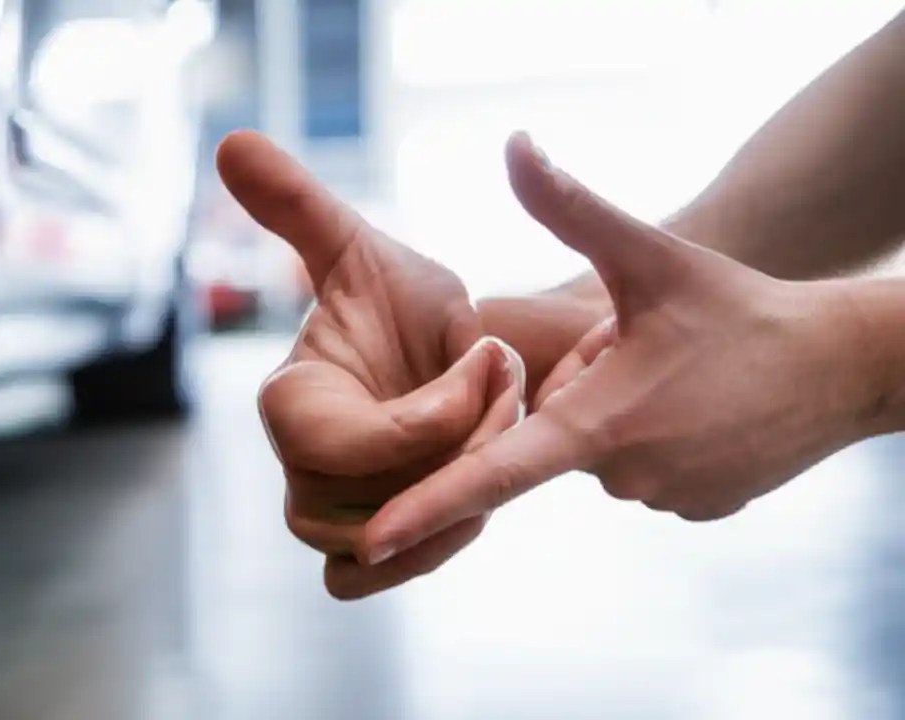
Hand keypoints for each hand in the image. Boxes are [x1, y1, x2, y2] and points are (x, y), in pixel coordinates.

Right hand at [216, 131, 525, 598]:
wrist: (442, 360)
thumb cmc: (402, 301)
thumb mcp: (364, 249)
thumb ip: (297, 205)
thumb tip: (230, 139)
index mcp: (288, 402)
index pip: (348, 446)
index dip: (433, 416)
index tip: (488, 361)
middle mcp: (294, 467)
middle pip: (375, 503)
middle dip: (458, 456)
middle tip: (508, 400)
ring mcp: (320, 516)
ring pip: (385, 545)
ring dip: (458, 502)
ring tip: (494, 438)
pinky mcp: (354, 551)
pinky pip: (375, 576)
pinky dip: (432, 546)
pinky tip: (473, 492)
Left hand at [361, 133, 886, 565]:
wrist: (845, 364)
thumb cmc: (742, 309)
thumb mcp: (651, 256)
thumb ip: (573, 206)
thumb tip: (514, 145)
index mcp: (599, 424)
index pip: (495, 473)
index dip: (429, 507)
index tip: (371, 544)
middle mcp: (624, 476)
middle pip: (559, 430)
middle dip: (583, 387)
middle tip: (645, 346)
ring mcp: (666, 499)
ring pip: (604, 448)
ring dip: (623, 409)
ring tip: (684, 371)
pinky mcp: (699, 509)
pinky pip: (647, 466)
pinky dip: (658, 433)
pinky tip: (703, 401)